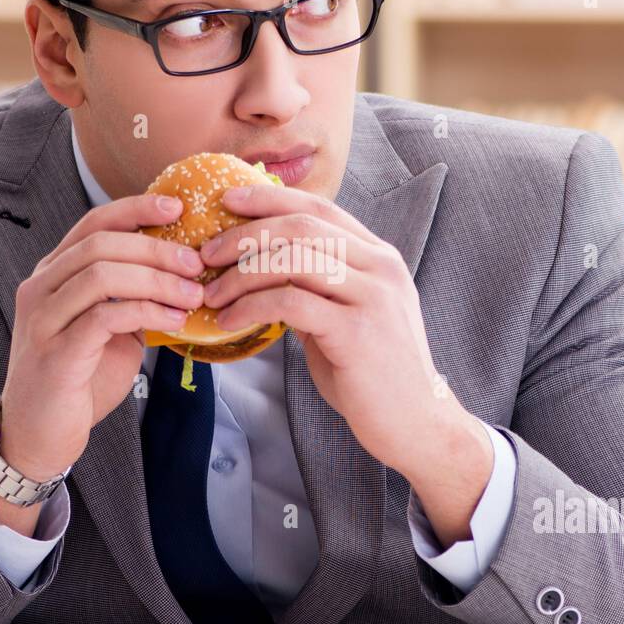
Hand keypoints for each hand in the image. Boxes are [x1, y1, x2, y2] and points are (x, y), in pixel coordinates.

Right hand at [0, 192, 206, 479]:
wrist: (39, 436)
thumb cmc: (78, 381)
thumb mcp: (110, 330)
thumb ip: (132, 300)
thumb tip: (183, 277)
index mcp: (53, 275)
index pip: (93, 223)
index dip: (135, 208)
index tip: (177, 206)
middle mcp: (41, 288)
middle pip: (101, 244)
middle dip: (156, 248)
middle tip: (197, 263)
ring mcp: (42, 319)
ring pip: (101, 275)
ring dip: (156, 280)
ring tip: (192, 294)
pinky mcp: (54, 352)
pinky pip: (103, 316)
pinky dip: (145, 311)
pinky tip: (173, 320)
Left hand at [197, 180, 469, 481]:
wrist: (416, 425)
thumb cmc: (374, 376)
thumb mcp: (345, 319)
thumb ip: (315, 291)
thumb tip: (264, 274)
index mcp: (380, 258)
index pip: (321, 208)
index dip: (271, 198)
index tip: (228, 199)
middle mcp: (381, 267)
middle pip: (303, 226)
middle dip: (246, 234)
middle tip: (207, 253)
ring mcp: (373, 296)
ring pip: (294, 258)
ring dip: (241, 273)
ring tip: (211, 294)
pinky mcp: (357, 330)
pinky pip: (290, 302)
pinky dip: (251, 306)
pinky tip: (229, 321)